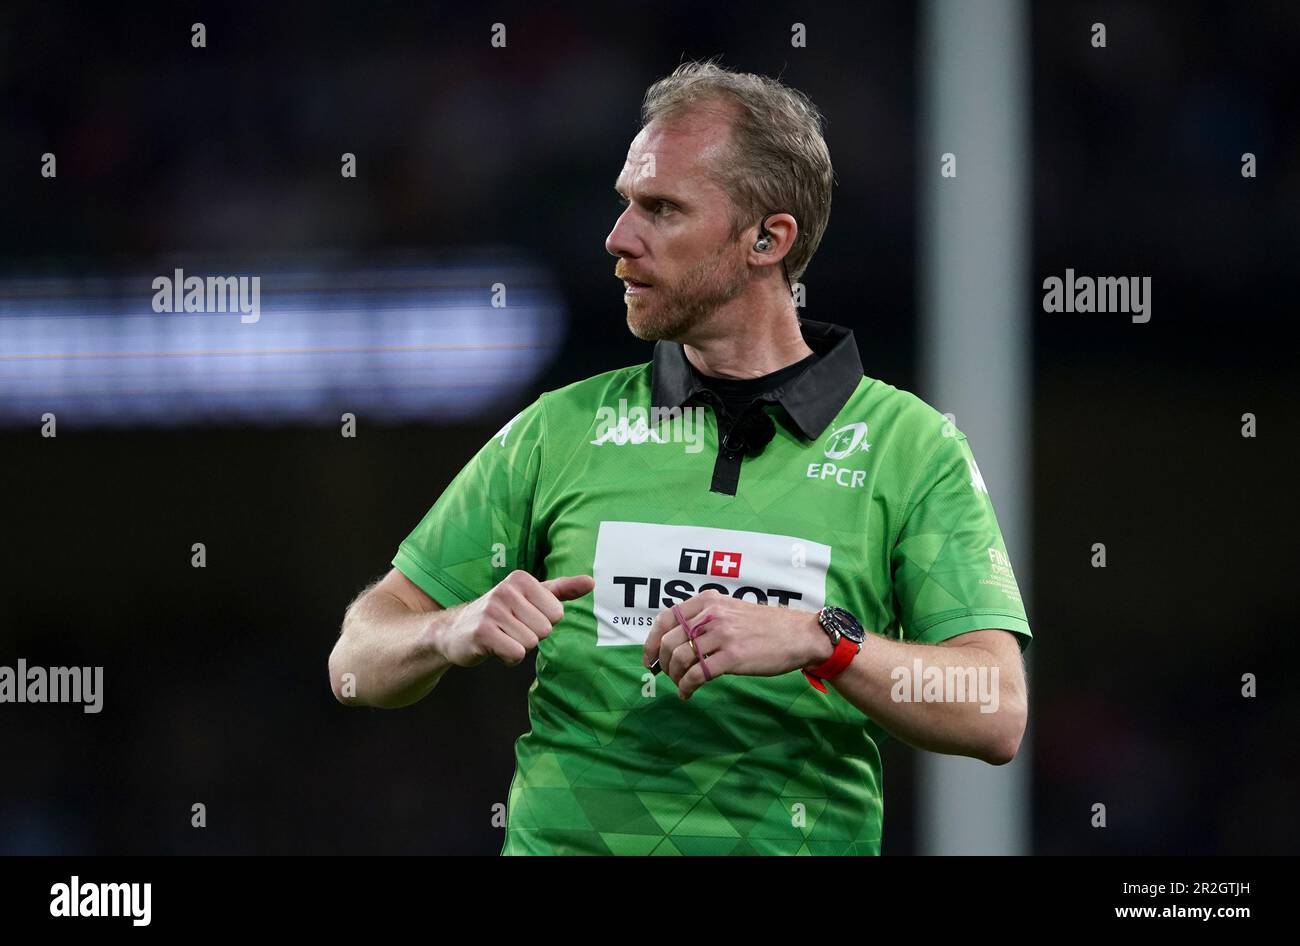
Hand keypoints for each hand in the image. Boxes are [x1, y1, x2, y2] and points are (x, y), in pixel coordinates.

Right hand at [438, 570, 593, 667]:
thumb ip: (562, 589)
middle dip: (531, 636)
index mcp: (521, 579)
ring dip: (518, 647)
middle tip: (511, 630)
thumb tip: (592, 582)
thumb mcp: (531, 597)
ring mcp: (492, 611)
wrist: (455, 631)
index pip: (557, 613)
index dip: (543, 622)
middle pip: (545, 629)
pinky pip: (516, 654)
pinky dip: (509, 658)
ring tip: (502, 638)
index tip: (523, 618)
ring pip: (531, 643)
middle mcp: (506, 590)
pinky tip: (495, 648)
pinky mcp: (482, 632)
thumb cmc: (500, 614)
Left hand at [642, 590, 830, 699]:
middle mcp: (711, 615)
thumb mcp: (731, 610)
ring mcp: (721, 635)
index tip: (648, 658)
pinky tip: (688, 694)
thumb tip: (675, 640)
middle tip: (667, 676)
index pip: (666, 619)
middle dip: (662, 663)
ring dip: (674, 677)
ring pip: (679, 659)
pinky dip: (686, 687)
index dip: (651, 641)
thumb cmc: (764, 626)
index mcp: (708, 601)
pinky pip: (696, 675)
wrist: (798, 635)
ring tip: (680, 685)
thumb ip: (704, 618)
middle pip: (668, 642)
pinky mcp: (731, 657)